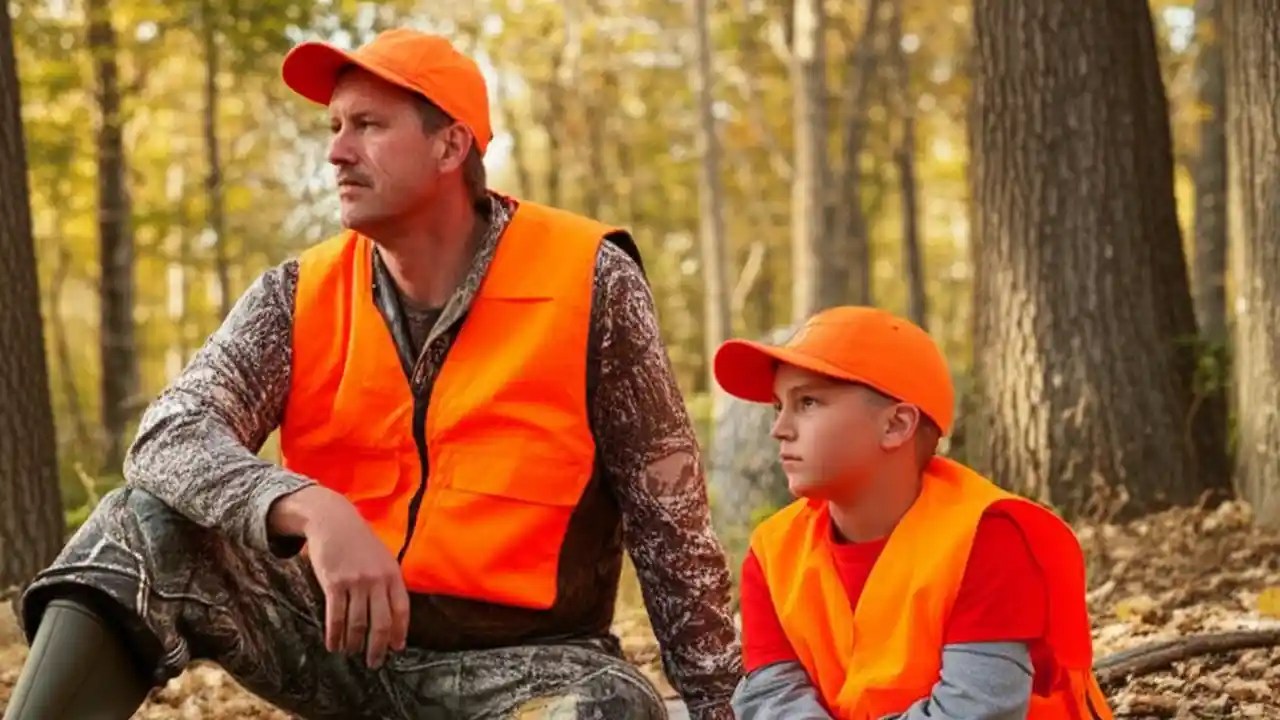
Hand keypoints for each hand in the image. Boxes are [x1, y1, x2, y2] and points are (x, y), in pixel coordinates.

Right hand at [272, 486, 410, 666]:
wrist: (333, 520)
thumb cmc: (359, 542)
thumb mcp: (382, 558)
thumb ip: (388, 582)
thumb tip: (393, 614)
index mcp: (392, 574)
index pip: (401, 610)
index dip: (399, 632)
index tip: (396, 649)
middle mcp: (377, 580)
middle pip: (381, 622)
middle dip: (378, 647)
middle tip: (374, 663)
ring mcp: (356, 581)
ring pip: (358, 623)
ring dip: (354, 643)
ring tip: (351, 653)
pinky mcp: (334, 583)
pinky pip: (336, 616)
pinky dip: (335, 635)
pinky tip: (334, 645)